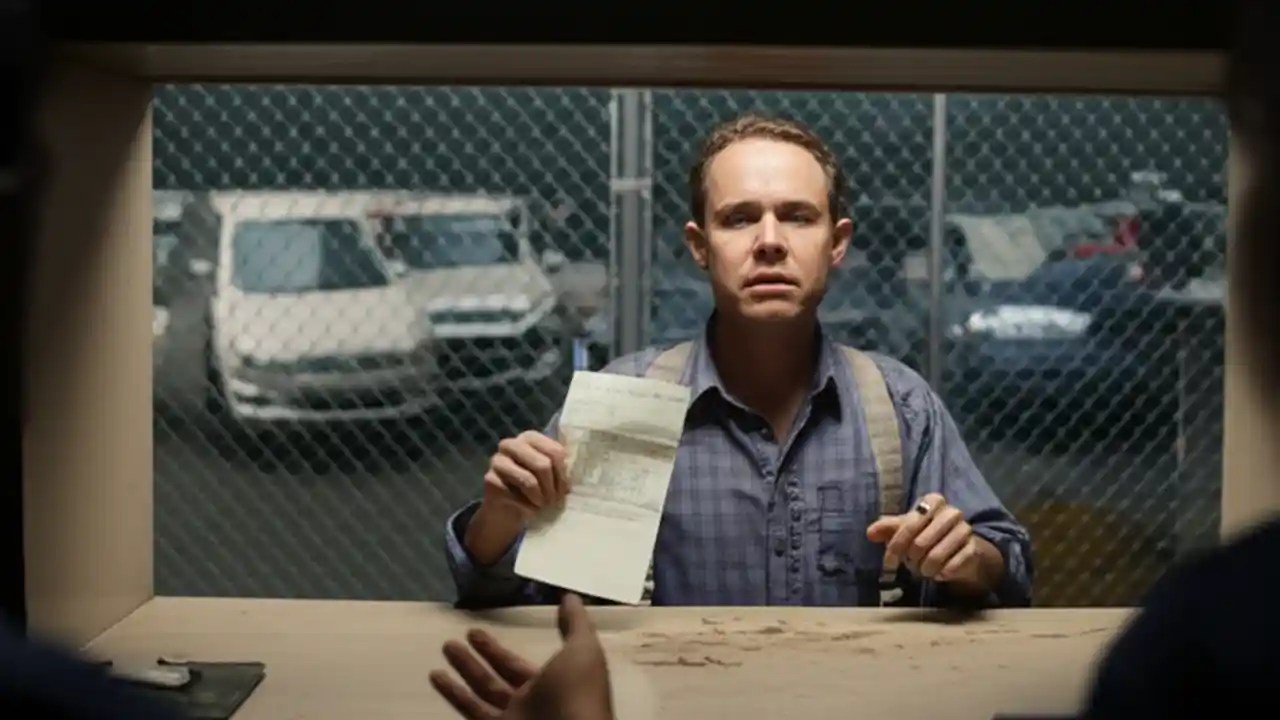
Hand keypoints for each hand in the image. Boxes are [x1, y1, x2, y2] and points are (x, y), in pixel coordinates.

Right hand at [429, 593, 614, 719]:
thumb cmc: (577, 693)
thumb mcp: (583, 650)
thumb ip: (575, 624)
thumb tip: (570, 597)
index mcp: (553, 684)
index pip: (521, 664)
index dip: (500, 649)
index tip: (481, 630)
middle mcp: (531, 701)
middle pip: (499, 676)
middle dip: (482, 654)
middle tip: (464, 634)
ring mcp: (513, 718)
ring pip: (483, 690)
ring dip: (464, 668)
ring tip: (446, 647)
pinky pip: (472, 711)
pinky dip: (453, 694)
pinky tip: (435, 676)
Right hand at [483, 431, 569, 516]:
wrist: (508, 506)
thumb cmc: (535, 486)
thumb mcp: (550, 474)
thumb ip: (561, 467)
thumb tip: (581, 473)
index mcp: (530, 437)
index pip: (555, 451)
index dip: (563, 474)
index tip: (566, 490)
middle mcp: (512, 444)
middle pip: (542, 464)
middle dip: (552, 487)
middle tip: (555, 501)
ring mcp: (497, 460)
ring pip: (528, 480)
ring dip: (540, 498)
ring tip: (544, 506)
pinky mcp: (490, 479)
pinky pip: (514, 495)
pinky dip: (526, 506)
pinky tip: (530, 510)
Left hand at [866, 492, 980, 584]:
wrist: (958, 549)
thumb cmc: (926, 535)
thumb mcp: (906, 529)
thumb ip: (887, 528)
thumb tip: (870, 533)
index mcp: (933, 501)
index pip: (909, 524)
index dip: (896, 545)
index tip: (889, 562)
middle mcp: (951, 512)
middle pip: (920, 542)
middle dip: (911, 559)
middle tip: (910, 565)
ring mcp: (965, 529)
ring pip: (936, 556)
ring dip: (926, 568)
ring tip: (924, 570)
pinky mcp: (974, 548)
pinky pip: (953, 565)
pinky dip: (942, 573)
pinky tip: (939, 574)